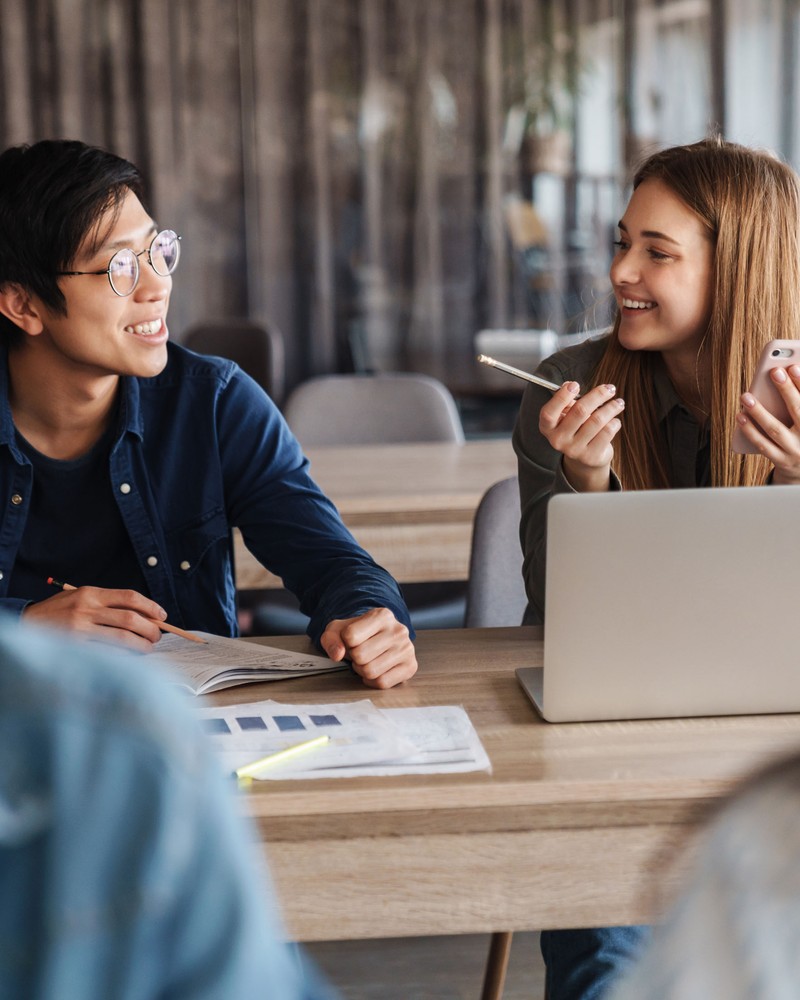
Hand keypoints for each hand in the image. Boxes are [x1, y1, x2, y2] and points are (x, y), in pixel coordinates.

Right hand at [22, 586, 165, 651]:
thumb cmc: (59, 612)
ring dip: (142, 645)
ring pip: (123, 638)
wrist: (26, 624)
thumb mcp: (80, 597)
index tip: (162, 616)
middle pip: (131, 619)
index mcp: (90, 593)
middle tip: (157, 637)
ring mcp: (80, 630)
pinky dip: (125, 656)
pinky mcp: (75, 649)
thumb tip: (144, 616)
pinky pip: (109, 653)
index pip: (130, 597)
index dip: (151, 607)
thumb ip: (107, 604)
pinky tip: (130, 657)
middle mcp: (86, 609)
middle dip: (150, 629)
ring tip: (148, 648)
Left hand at [320, 607, 416, 688]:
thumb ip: (330, 639)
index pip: (350, 636)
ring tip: (367, 661)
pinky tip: (375, 670)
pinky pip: (382, 683)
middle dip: (354, 658)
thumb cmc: (358, 634)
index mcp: (382, 615)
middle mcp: (398, 630)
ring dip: (362, 670)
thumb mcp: (338, 630)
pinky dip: (372, 681)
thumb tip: (337, 654)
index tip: (353, 640)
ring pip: (371, 671)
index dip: (346, 642)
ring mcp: (407, 649)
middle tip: (360, 653)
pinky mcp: (410, 667)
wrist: (378, 639)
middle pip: (360, 656)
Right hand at [538, 381, 624, 491]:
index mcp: (548, 428)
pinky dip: (614, 423)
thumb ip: (566, 400)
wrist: (584, 458)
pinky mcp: (590, 456)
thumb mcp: (566, 415)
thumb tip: (569, 385)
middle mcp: (558, 440)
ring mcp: (574, 450)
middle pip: (579, 411)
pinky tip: (615, 420)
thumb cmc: (576, 429)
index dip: (561, 397)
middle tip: (610, 388)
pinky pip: (606, 432)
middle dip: (598, 395)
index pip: (549, 412)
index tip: (575, 384)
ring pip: (597, 420)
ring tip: (618, 403)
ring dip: (611, 408)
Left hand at [736, 365, 799, 483]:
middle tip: (774, 371)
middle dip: (787, 390)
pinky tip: (740, 417)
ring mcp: (796, 451)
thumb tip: (786, 374)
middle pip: (799, 411)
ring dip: (759, 411)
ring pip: (776, 429)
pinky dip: (750, 430)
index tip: (793, 367)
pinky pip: (763, 445)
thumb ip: (797, 403)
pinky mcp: (782, 462)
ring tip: (746, 396)